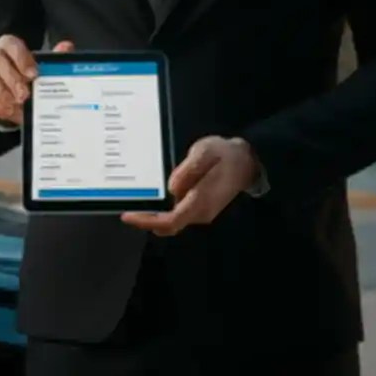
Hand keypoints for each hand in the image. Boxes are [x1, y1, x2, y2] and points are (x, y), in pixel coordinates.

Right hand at [0, 36, 74, 126]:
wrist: (17, 99)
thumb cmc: (30, 78)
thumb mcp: (44, 67)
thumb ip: (54, 57)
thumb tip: (66, 46)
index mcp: (7, 46)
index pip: (9, 43)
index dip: (20, 57)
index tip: (33, 74)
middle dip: (11, 77)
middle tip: (25, 95)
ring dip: (3, 93)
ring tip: (18, 105)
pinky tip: (9, 111)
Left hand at [121, 137, 259, 236]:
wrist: (248, 160)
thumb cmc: (226, 154)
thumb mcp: (205, 152)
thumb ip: (188, 170)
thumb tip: (171, 188)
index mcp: (200, 201)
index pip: (170, 221)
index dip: (147, 221)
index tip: (128, 215)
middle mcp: (200, 213)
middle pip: (168, 224)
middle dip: (147, 218)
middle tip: (126, 205)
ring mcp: (201, 213)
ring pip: (172, 220)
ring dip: (154, 214)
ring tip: (136, 199)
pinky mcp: (201, 208)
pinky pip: (178, 213)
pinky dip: (163, 208)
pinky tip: (155, 195)